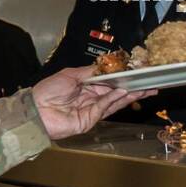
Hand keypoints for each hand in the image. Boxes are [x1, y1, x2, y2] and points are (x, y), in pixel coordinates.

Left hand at [31, 66, 154, 139]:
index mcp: (86, 86)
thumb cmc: (48, 91)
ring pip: (115, 101)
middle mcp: (91, 98)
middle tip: (150, 84)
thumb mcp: (71, 75)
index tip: (136, 73)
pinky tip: (125, 91)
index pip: (109, 82)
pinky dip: (115, 99)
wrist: (36, 110)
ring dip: (130, 95)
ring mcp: (92, 110)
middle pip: (116, 93)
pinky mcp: (90, 120)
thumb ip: (91, 72)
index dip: (123, 78)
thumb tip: (107, 66)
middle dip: (133, 88)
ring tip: (144, 88)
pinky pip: (105, 107)